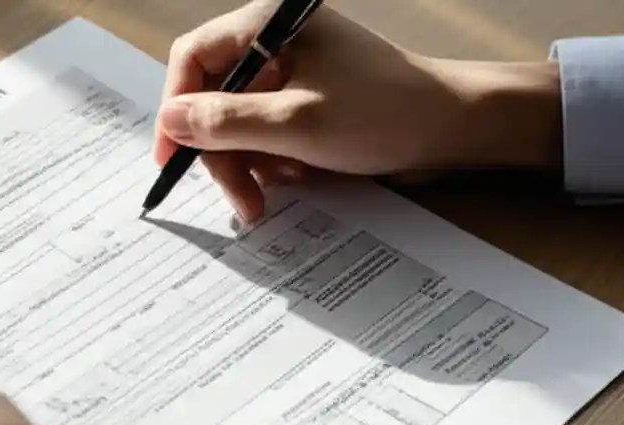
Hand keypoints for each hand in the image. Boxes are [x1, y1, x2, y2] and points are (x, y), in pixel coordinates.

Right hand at [154, 1, 561, 219]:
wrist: (454, 129)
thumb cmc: (383, 113)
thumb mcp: (294, 124)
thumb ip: (225, 122)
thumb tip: (169, 122)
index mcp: (270, 24)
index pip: (194, 58)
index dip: (176, 110)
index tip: (171, 158)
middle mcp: (278, 41)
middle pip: (217, 97)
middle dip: (223, 152)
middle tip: (239, 201)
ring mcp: (296, 71)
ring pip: (242, 121)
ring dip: (250, 165)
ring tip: (269, 199)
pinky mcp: (312, 99)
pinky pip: (271, 131)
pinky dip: (276, 161)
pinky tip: (299, 178)